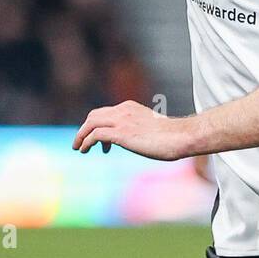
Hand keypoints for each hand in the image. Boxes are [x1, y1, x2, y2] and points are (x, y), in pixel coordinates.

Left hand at [73, 101, 190, 159]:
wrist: (180, 137)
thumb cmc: (173, 137)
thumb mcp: (153, 129)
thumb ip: (142, 130)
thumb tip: (142, 140)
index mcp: (130, 107)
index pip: (106, 112)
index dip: (97, 124)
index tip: (99, 140)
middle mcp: (122, 110)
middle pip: (94, 115)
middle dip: (84, 128)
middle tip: (81, 142)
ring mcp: (121, 121)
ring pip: (90, 123)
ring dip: (81, 136)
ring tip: (78, 148)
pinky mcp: (120, 133)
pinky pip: (95, 135)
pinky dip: (86, 142)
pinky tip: (84, 150)